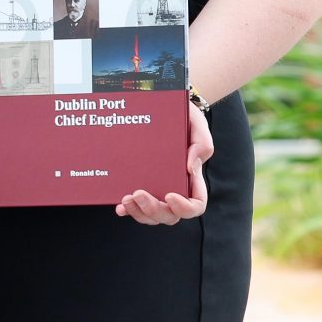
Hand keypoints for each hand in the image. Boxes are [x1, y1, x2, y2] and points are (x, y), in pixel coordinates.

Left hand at [118, 97, 213, 224]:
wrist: (160, 106)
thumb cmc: (183, 117)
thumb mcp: (197, 125)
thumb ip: (201, 145)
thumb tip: (189, 168)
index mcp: (192, 179)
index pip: (196, 205)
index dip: (185, 208)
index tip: (170, 196)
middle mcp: (175, 188)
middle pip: (170, 215)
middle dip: (154, 210)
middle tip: (138, 194)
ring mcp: (156, 188)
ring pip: (152, 215)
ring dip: (139, 212)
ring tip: (126, 199)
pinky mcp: (139, 183)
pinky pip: (135, 206)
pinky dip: (128, 210)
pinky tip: (119, 207)